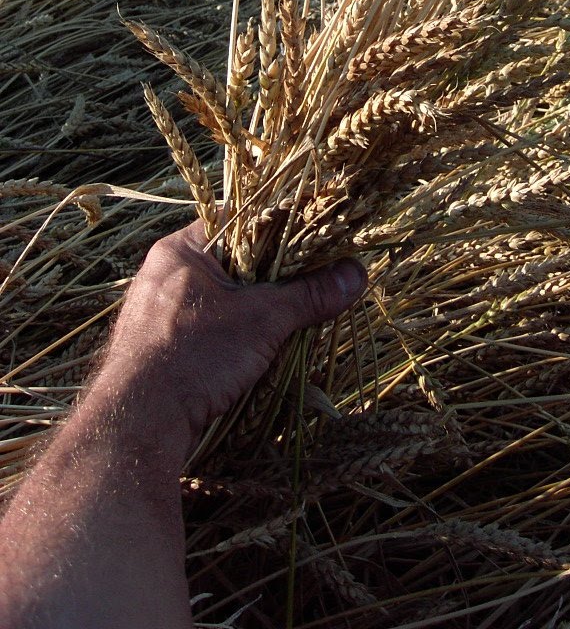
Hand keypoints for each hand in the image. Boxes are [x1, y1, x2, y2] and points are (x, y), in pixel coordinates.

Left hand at [95, 222, 366, 458]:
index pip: (240, 220)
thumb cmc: (194, 354)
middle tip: (315, 283)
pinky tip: (262, 353)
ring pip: (225, 300)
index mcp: (181, 250)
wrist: (136, 424)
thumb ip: (309, 294)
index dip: (281, 227)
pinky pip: (210, 330)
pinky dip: (239, 337)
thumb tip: (356, 273)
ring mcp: (159, 313)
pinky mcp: (161, 349)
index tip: (317, 238)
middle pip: (236, 262)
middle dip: (276, 277)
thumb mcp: (262, 319)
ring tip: (295, 321)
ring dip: (260, 312)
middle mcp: (166, 274)